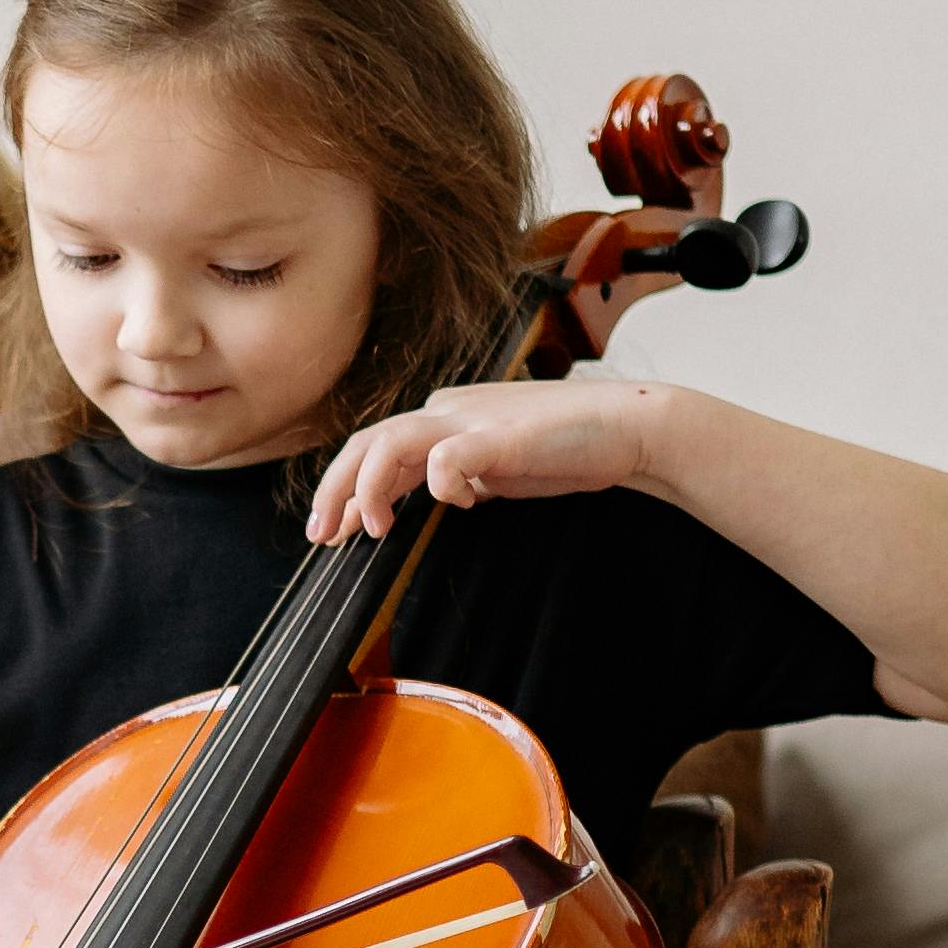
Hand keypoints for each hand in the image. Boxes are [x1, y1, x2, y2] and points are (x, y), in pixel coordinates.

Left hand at [307, 376, 663, 549]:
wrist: (626, 427)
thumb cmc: (565, 447)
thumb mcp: (495, 465)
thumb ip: (460, 474)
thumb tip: (429, 496)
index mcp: (445, 420)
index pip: (375, 448)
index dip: (343, 488)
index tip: (328, 529)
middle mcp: (449, 413)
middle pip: (368, 441)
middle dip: (335, 489)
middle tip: (321, 535)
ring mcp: (475, 420)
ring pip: (393, 442)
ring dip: (371, 487)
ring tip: (371, 528)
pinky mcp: (504, 436)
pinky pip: (450, 454)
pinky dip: (439, 480)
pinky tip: (450, 503)